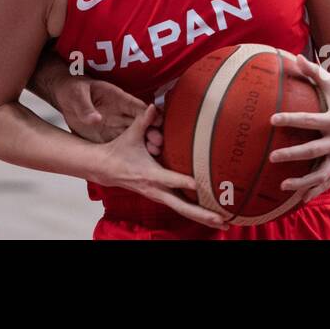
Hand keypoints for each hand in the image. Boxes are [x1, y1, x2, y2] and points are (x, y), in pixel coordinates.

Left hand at [54, 76, 164, 154]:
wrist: (64, 97)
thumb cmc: (73, 90)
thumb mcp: (77, 94)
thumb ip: (86, 107)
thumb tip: (96, 119)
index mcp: (116, 98)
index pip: (136, 105)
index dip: (150, 112)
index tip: (160, 121)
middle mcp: (120, 113)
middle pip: (140, 123)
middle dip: (151, 132)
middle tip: (158, 143)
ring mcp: (115, 126)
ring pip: (134, 136)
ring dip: (144, 144)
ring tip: (153, 154)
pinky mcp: (107, 137)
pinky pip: (122, 145)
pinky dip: (131, 153)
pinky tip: (138, 162)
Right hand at [94, 104, 227, 229]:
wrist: (106, 169)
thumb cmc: (120, 151)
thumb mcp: (131, 135)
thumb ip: (144, 121)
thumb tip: (154, 106)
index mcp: (149, 174)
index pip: (169, 179)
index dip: (182, 181)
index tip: (197, 184)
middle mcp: (156, 189)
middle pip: (181, 205)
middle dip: (202, 213)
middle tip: (221, 219)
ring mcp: (159, 196)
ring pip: (183, 210)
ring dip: (203, 217)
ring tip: (224, 224)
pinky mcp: (161, 197)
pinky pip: (180, 208)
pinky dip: (196, 214)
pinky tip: (211, 218)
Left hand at [268, 52, 329, 204]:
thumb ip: (314, 72)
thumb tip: (295, 56)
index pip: (309, 120)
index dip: (290, 120)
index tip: (272, 120)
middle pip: (313, 150)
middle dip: (292, 154)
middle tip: (272, 156)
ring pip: (321, 172)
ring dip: (302, 181)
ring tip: (282, 185)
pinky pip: (328, 180)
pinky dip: (315, 190)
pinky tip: (300, 199)